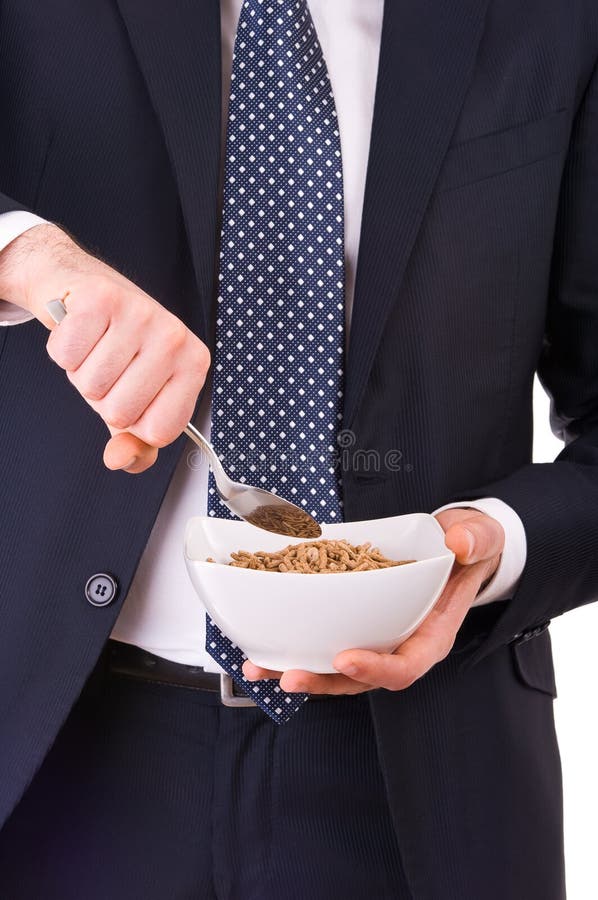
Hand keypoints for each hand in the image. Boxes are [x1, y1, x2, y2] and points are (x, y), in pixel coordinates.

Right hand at [0, 224, 209, 471]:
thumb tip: (119, 459)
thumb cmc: (120, 351)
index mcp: (194, 366)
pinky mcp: (102, 299)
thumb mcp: (139, 403)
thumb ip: (137, 444)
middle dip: (104, 399)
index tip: (136, 397)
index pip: (159, 433)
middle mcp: (175, 338)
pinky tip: (81, 333)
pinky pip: (67, 356)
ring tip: (96, 350)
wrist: (89, 289)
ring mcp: (142, 315)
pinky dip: (64, 350)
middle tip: (111, 369)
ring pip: (91, 386)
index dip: (136, 424)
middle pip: (120, 412)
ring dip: (82, 374)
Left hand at [242, 508, 504, 694]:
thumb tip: (459, 544)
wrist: (458, 547)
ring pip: (336, 668)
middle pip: (360, 678)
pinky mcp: (358, 624)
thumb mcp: (480, 537)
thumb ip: (475, 540)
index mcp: (433, 634)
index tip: (346, 658)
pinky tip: (264, 642)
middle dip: (323, 681)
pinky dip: (296, 644)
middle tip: (287, 676)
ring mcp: (377, 638)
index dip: (376, 668)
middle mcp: (401, 644)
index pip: (406, 665)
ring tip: (259, 668)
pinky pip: (326, 641)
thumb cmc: (470, 547)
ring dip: (298, 670)